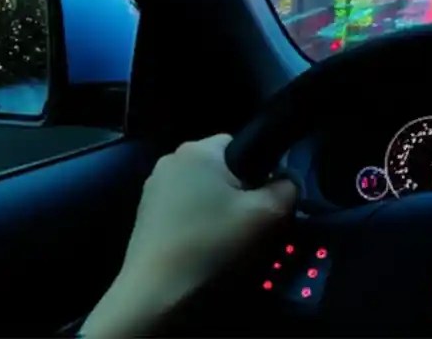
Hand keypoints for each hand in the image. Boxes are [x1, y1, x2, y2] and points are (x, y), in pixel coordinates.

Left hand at [81, 135, 296, 337]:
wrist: (157, 287)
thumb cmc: (211, 241)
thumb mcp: (265, 214)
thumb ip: (286, 189)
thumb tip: (285, 183)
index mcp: (198, 149)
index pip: (240, 143)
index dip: (258, 169)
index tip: (261, 198)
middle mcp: (171, 158)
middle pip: (219, 167)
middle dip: (236, 189)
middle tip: (246, 220)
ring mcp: (153, 185)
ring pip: (200, 188)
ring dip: (214, 205)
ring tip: (222, 236)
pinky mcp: (144, 211)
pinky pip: (182, 205)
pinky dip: (194, 219)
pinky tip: (200, 242)